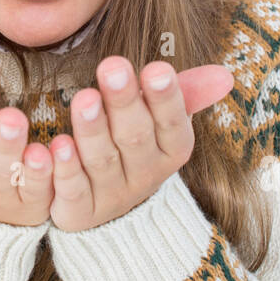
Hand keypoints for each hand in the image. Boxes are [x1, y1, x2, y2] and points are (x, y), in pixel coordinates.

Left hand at [48, 57, 233, 232]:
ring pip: (101, 161)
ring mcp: (110, 196)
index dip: (166, 99)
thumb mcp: (160, 121)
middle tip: (113, 68)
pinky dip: (63, 170)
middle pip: (135, 137)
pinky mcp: (78, 212)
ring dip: (92, 129)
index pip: (172, 124)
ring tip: (84, 98)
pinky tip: (54, 147)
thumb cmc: (134, 147)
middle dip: (125, 102)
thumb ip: (185, 94)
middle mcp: (143, 175)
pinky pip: (71, 190)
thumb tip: (225, 76)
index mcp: (170, 150)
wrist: (107, 210)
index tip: (157, 69)